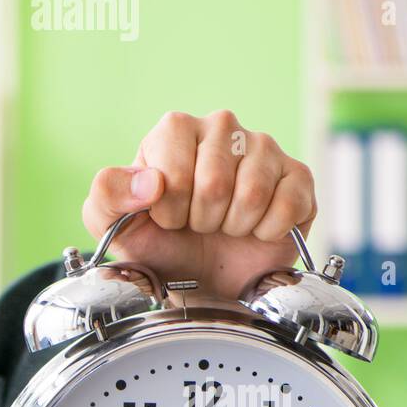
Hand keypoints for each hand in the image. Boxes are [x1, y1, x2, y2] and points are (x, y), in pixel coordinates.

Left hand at [81, 110, 316, 299]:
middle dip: (200, 220)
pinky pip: (287, 205)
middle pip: (214, 183)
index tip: (166, 218)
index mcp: (175, 130)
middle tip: (196, 225)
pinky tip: (255, 229)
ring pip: (252, 194)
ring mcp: (264, 147)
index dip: (168, 209)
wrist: (201, 279)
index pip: (173, 172)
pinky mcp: (298, 175)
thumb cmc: (158, 244)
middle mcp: (221, 127)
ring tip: (223, 226)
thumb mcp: (112, 224)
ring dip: (232, 227)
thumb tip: (149, 183)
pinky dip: (266, 231)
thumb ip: (108, 195)